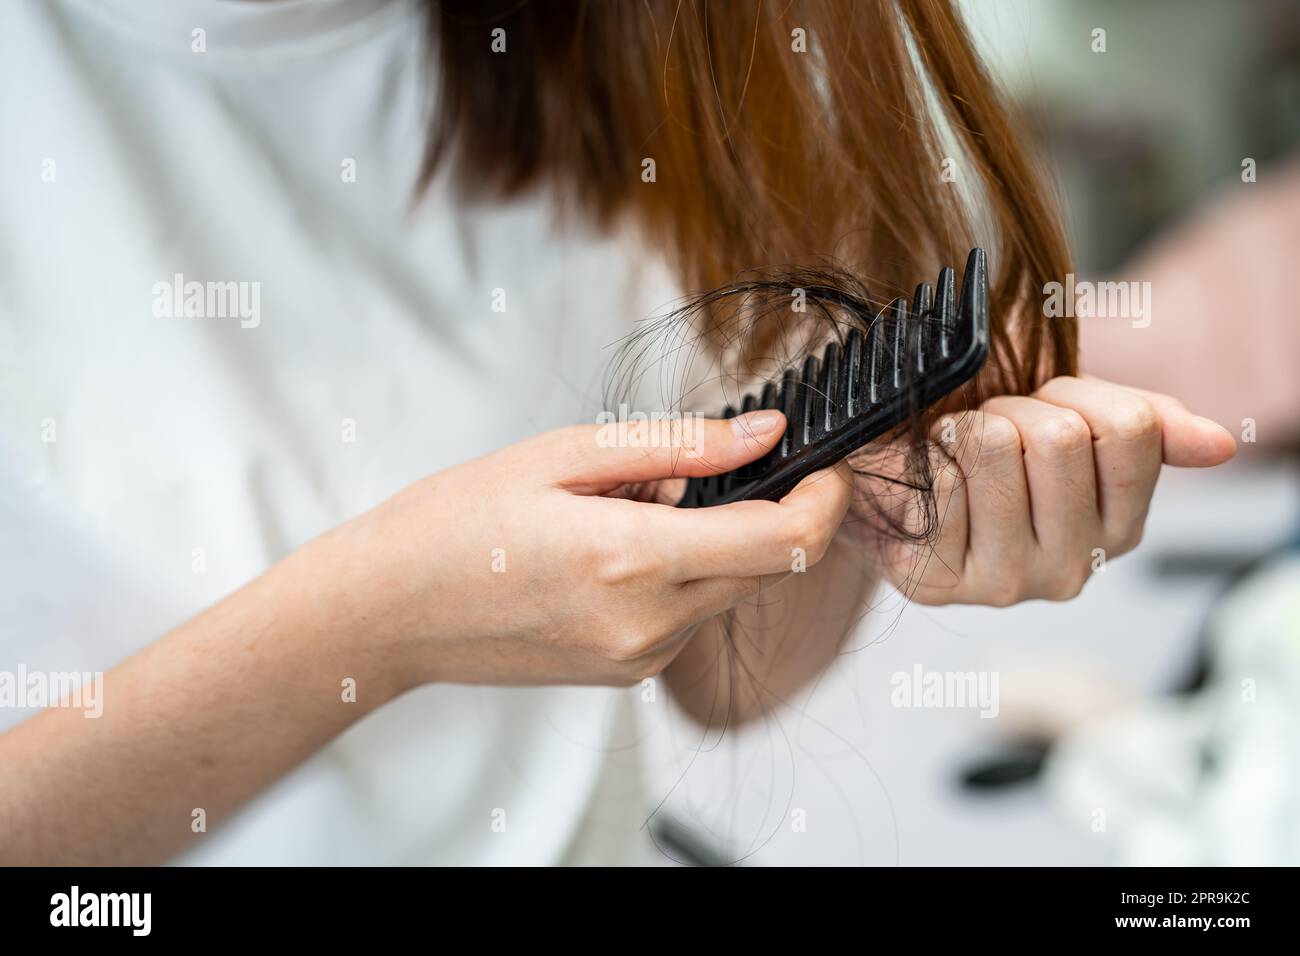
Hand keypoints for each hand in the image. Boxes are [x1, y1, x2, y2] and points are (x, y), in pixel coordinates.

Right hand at [315, 410, 850, 687]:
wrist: (387, 614)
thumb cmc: (455, 524)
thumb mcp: (562, 455)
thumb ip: (677, 446)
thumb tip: (765, 434)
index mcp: (632, 559)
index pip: (785, 542)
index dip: (826, 499)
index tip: (826, 463)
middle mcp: (648, 625)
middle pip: (767, 567)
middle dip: (757, 509)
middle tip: (676, 469)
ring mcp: (638, 659)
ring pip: (727, 588)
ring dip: (706, 541)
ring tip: (615, 511)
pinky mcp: (627, 675)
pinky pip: (687, 614)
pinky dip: (675, 573)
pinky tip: (604, 551)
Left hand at [859, 376, 1235, 604]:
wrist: (891, 472)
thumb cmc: (986, 443)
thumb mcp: (1071, 420)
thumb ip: (1148, 427)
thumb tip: (1223, 445)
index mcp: (1122, 529)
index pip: (1131, 428)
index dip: (1074, 395)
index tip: (1041, 407)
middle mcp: (1072, 570)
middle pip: (1061, 438)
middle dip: (1014, 408)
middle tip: (986, 428)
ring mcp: (1004, 583)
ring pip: (998, 449)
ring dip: (966, 426)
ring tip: (953, 451)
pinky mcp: (937, 581)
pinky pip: (942, 481)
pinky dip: (925, 457)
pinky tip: (922, 477)